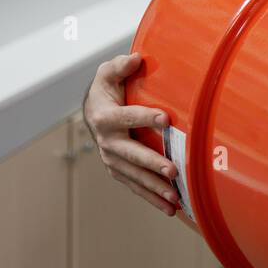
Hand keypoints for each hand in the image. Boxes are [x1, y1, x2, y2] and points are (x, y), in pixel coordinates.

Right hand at [82, 54, 178, 215]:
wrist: (93, 110)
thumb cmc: (107, 88)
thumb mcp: (109, 72)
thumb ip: (121, 66)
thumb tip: (136, 59)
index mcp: (105, 116)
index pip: (127, 117)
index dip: (146, 117)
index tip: (166, 119)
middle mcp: (106, 141)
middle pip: (130, 154)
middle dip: (151, 163)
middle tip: (172, 171)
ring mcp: (112, 159)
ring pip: (133, 176)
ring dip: (153, 188)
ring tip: (174, 198)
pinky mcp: (119, 170)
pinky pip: (135, 186)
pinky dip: (151, 198)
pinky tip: (171, 208)